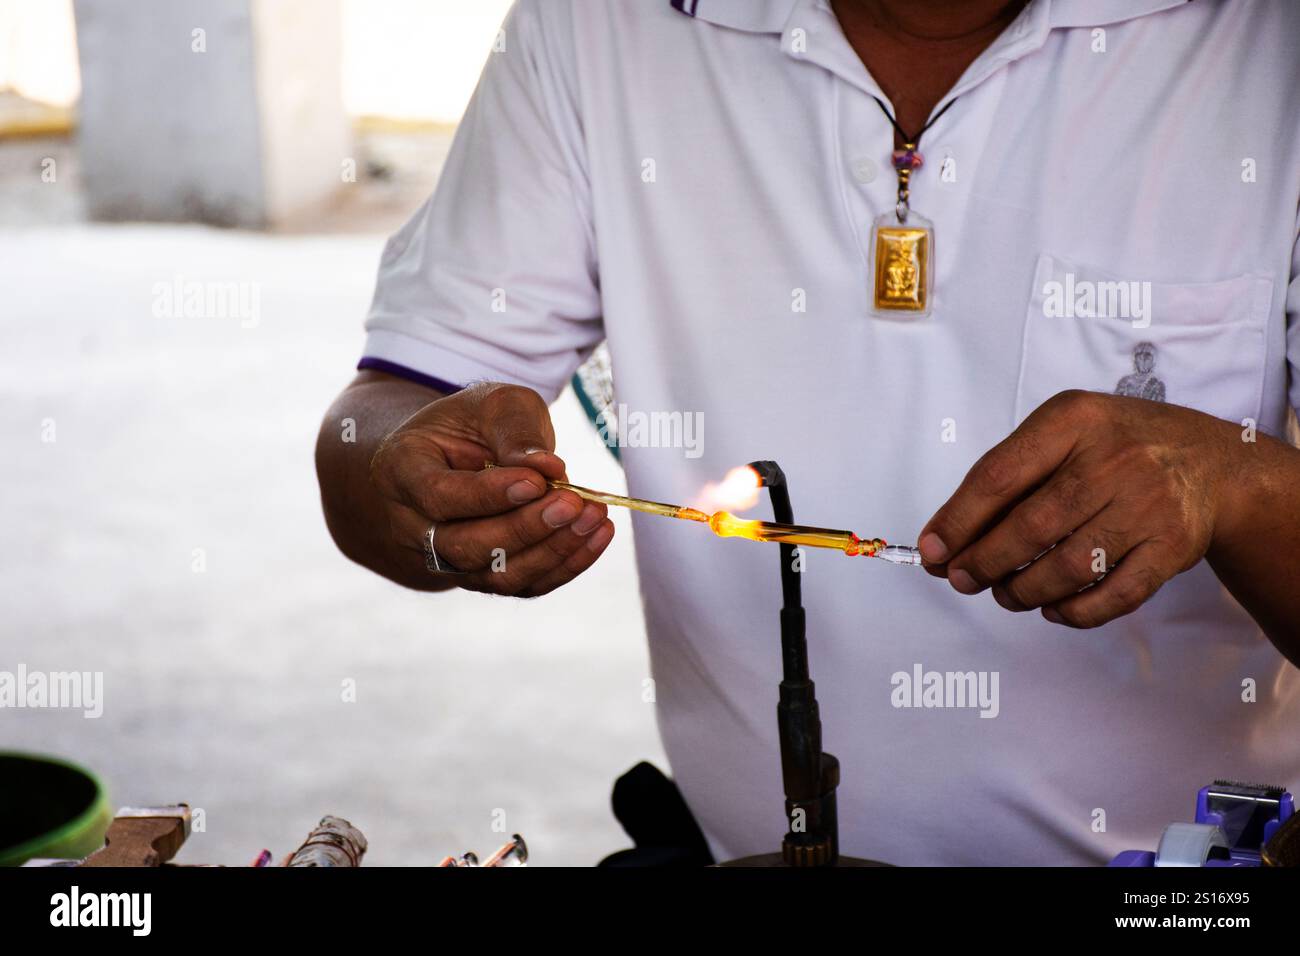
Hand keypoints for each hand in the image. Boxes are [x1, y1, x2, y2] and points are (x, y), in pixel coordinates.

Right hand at [368, 382, 613, 595]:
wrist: (454, 459)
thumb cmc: (471, 426)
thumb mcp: (490, 405)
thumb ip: (514, 431)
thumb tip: (548, 469)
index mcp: (402, 472)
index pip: (439, 497)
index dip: (488, 496)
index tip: (537, 482)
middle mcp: (414, 526)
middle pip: (465, 546)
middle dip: (525, 528)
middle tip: (573, 503)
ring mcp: (446, 559)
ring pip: (495, 575)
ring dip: (551, 552)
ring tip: (594, 519)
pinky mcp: (483, 577)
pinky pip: (523, 585)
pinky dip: (564, 565)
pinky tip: (597, 536)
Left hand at [917, 390, 1246, 627]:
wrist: (1211, 462)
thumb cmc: (1115, 447)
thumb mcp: (1063, 432)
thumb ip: (1006, 477)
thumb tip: (945, 539)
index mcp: (1074, 420)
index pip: (999, 477)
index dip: (957, 521)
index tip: (931, 552)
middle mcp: (1114, 459)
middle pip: (1030, 527)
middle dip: (984, 563)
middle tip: (962, 580)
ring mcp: (1148, 504)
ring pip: (1069, 567)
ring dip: (1023, 592)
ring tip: (1004, 594)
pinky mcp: (1173, 547)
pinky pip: (1115, 596)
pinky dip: (1074, 612)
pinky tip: (1051, 609)